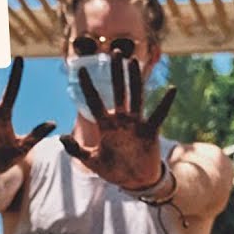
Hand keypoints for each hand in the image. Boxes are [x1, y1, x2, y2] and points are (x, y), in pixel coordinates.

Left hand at [60, 51, 176, 189]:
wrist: (134, 182)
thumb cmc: (113, 170)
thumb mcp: (91, 161)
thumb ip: (76, 150)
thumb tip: (61, 137)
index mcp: (106, 125)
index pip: (94, 101)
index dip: (88, 86)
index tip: (81, 69)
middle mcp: (121, 119)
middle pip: (118, 91)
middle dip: (115, 72)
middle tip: (114, 52)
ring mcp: (136, 124)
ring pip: (135, 96)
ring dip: (134, 79)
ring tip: (133, 61)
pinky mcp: (150, 131)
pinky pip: (159, 115)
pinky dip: (165, 103)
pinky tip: (171, 89)